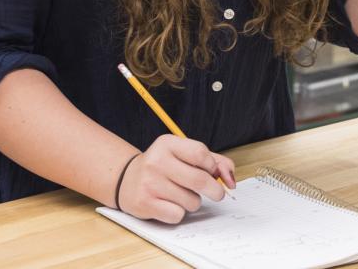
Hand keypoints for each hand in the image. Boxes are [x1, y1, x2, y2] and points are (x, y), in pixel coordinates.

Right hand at [117, 134, 235, 222]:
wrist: (126, 179)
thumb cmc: (164, 167)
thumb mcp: (184, 155)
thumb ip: (213, 161)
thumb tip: (230, 180)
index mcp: (168, 144)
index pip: (201, 153)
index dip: (212, 166)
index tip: (213, 172)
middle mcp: (157, 161)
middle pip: (200, 180)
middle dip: (215, 190)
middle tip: (217, 193)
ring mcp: (150, 183)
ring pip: (191, 201)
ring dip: (193, 202)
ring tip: (181, 195)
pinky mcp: (145, 203)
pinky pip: (177, 215)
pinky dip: (179, 213)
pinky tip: (169, 204)